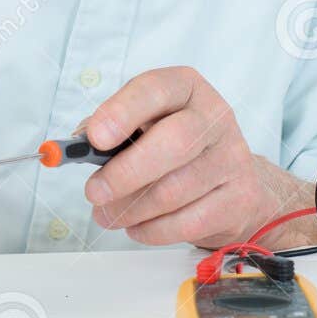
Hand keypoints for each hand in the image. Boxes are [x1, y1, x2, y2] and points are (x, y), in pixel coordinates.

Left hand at [81, 66, 296, 247]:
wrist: (230, 179)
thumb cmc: (173, 145)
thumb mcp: (143, 122)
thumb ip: (109, 128)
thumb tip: (77, 145)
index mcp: (185, 87)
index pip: (154, 90)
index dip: (122, 113)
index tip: (94, 138)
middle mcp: (215, 117)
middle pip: (172, 144)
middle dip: (124, 174)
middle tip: (93, 192)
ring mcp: (232, 158)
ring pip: (174, 191)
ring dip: (131, 209)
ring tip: (107, 214)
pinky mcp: (239, 197)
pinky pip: (188, 222)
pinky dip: (152, 230)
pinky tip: (137, 227)